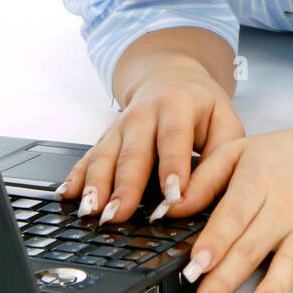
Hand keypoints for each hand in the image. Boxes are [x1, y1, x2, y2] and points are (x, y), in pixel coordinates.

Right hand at [56, 62, 244, 223]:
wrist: (171, 77)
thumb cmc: (202, 108)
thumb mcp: (225, 123)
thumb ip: (220, 157)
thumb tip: (203, 195)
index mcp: (178, 106)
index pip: (174, 138)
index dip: (172, 167)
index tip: (172, 197)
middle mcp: (145, 114)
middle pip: (134, 152)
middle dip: (125, 186)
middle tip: (118, 215)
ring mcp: (121, 125)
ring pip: (106, 155)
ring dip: (96, 184)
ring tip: (90, 210)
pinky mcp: (107, 137)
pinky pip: (89, 157)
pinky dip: (77, 176)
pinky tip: (67, 195)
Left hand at [159, 107, 292, 292]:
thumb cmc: (285, 155)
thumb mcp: (240, 151)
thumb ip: (204, 179)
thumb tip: (169, 209)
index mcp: (258, 180)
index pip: (232, 214)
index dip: (214, 242)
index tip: (195, 266)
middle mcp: (285, 205)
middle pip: (252, 247)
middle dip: (226, 281)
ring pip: (290, 260)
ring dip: (274, 288)